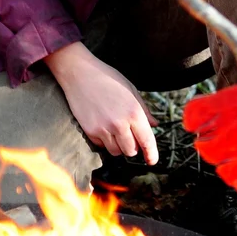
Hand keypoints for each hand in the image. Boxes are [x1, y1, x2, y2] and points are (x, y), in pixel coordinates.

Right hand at [45, 42, 158, 163]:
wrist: (81, 74)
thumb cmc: (109, 79)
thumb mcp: (132, 91)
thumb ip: (144, 111)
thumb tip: (155, 125)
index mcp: (134, 113)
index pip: (147, 141)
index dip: (151, 154)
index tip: (152, 161)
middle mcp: (120, 124)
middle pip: (131, 151)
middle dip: (134, 147)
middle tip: (131, 137)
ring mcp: (103, 129)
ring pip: (116, 151)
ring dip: (119, 146)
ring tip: (117, 131)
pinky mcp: (90, 131)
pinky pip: (102, 146)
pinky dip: (105, 141)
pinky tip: (104, 127)